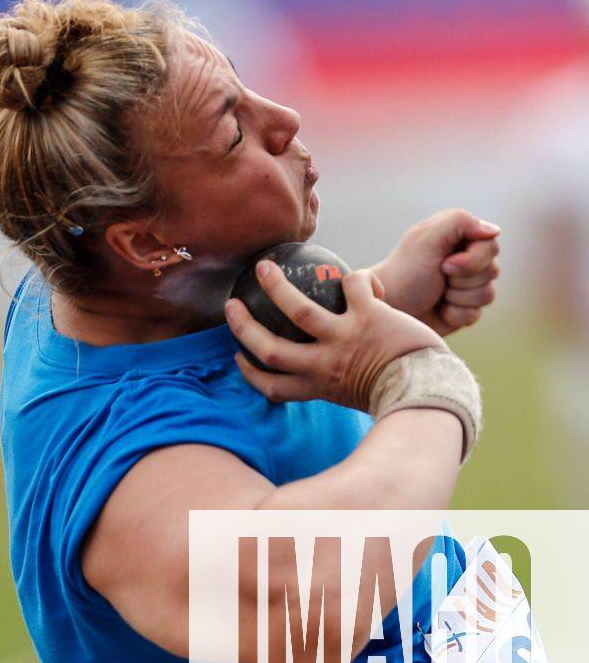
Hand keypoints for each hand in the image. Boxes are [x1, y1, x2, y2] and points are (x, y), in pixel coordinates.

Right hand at [225, 263, 445, 410]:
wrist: (430, 390)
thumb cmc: (399, 395)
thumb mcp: (357, 395)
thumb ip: (339, 380)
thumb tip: (334, 372)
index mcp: (320, 387)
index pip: (273, 386)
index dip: (250, 372)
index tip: (239, 358)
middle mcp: (324, 364)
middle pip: (269, 348)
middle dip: (243, 326)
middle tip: (232, 306)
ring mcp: (344, 338)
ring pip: (297, 308)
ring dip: (276, 286)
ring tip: (264, 267)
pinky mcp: (368, 316)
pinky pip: (354, 285)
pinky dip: (358, 279)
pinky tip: (358, 279)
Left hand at [372, 209, 500, 335]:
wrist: (390, 310)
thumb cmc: (405, 273)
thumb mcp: (427, 238)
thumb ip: (460, 222)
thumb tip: (495, 230)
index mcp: (458, 237)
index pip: (490, 244)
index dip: (473, 258)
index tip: (445, 264)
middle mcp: (466, 260)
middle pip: (493, 270)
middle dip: (464, 279)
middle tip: (438, 277)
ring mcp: (467, 287)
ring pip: (488, 294)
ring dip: (458, 297)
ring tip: (437, 294)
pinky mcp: (464, 310)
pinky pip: (476, 314)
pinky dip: (455, 314)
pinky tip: (439, 310)